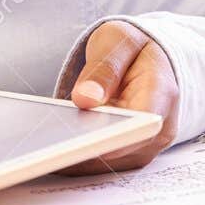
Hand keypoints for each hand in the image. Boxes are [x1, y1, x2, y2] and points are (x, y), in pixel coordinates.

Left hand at [60, 20, 178, 174]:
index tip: (79, 140)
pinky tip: (51, 149)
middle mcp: (160, 127)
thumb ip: (104, 68)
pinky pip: (102, 163)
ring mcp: (147, 146)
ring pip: (108, 162)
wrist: (151, 60)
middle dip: (83, 148)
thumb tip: (85, 99)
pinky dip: (78, 157)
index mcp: (162, 92)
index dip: (113, 136)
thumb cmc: (134, 48)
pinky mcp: (130, 155)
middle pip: (121, 150)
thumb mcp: (118, 41)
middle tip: (45, 147)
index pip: (142, 123)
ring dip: (76, 157)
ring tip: (42, 148)